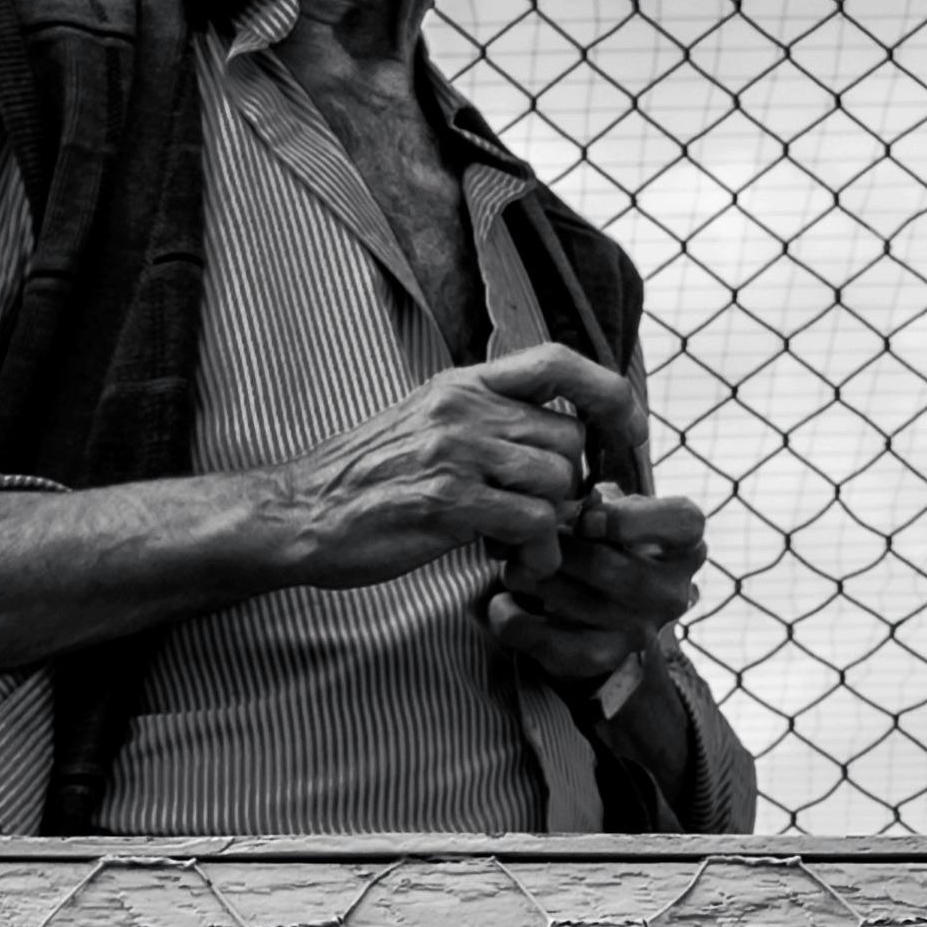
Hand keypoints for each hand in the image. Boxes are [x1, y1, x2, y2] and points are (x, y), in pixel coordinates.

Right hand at [265, 346, 631, 585]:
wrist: (298, 513)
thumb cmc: (367, 480)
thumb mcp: (426, 424)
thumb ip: (488, 423)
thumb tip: (558, 444)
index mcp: (462, 384)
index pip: (560, 362)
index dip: (608, 393)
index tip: (628, 430)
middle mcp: (463, 408)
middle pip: (568, 439)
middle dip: (569, 488)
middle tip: (543, 519)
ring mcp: (454, 452)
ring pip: (557, 480)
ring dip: (555, 524)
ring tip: (525, 545)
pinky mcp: (447, 501)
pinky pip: (533, 522)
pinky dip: (539, 552)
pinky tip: (516, 563)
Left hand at [487, 488, 707, 692]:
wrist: (608, 619)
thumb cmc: (611, 547)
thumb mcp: (618, 515)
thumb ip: (601, 501)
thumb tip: (570, 505)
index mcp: (685, 546)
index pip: (681, 523)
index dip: (627, 518)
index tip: (586, 520)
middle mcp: (670, 592)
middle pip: (605, 564)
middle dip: (553, 547)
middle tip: (524, 538)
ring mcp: (638, 630)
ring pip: (568, 598)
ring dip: (525, 576)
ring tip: (512, 565)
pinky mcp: (602, 658)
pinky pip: (544, 639)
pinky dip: (511, 618)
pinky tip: (503, 603)